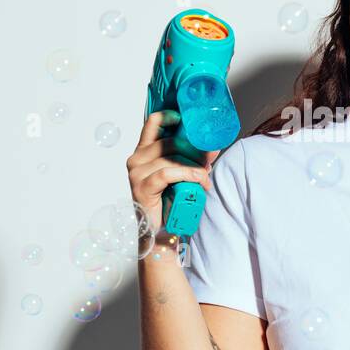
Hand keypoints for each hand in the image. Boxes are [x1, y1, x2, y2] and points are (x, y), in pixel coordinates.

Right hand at [126, 109, 220, 234]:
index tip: (188, 120)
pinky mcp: (142, 186)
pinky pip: (169, 172)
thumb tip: (213, 147)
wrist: (159, 233)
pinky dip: (188, 175)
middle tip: (208, 161)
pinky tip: (200, 181)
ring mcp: (137, 172)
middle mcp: (136, 159)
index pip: (152, 122)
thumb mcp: (182, 174)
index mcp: (143, 152)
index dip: (170, 116)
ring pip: (171, 157)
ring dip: (194, 167)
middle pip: (169, 142)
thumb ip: (193, 159)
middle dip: (193, 150)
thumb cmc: (169, 202)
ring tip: (205, 178)